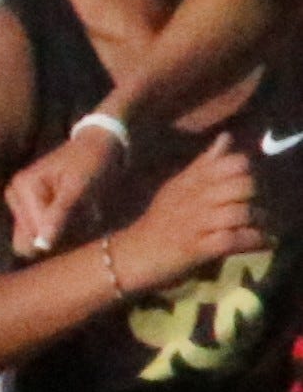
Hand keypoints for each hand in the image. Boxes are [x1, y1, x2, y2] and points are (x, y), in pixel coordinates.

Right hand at [8, 119, 124, 255]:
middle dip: (55, 236)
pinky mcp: (31, 209)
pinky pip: (41, 234)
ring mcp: (22, 204)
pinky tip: (76, 215)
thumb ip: (58, 215)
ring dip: (61, 233)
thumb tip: (41, 246)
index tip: (80, 221)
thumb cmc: (91, 162)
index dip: (57, 234)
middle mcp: (15, 196)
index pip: (31, 233)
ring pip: (36, 240)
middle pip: (28, 240)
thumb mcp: (78, 187)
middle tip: (79, 219)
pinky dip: (61, 230)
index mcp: (22, 187)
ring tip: (80, 215)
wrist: (99, 145)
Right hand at [105, 132, 265, 294]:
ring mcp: (196, 223)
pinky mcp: (197, 248)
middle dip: (256, 196)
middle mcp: (196, 199)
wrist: (132, 255)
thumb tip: (226, 137)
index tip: (245, 182)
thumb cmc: (158, 221)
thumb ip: (203, 163)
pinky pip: (231, 240)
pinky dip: (249, 241)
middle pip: (243, 186)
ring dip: (257, 221)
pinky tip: (256, 242)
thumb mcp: (177, 186)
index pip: (232, 163)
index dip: (246, 171)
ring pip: (241, 213)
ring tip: (259, 226)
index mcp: (191, 182)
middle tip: (255, 205)